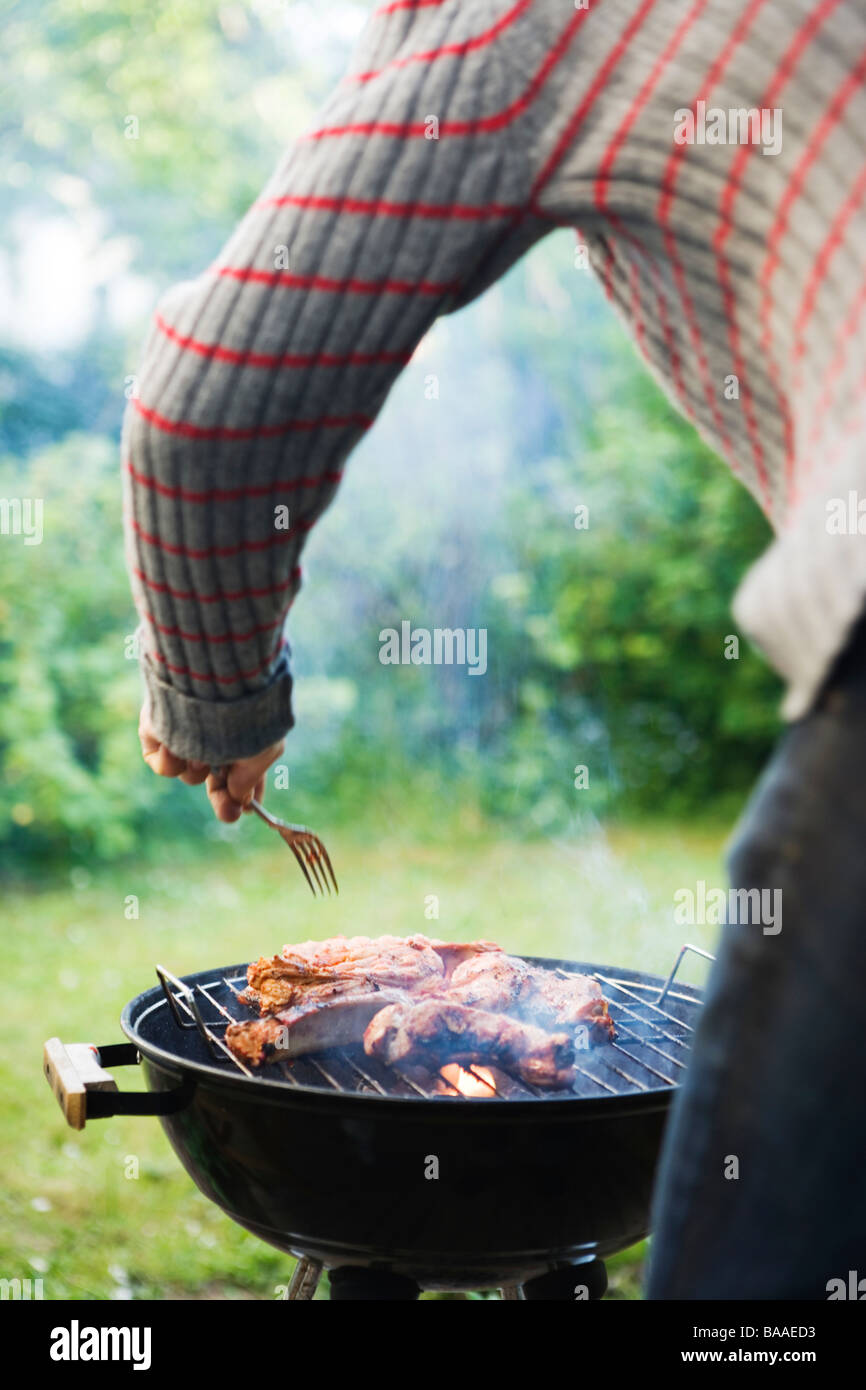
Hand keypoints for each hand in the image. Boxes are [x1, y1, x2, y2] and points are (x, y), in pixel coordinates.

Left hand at [138, 702, 284, 822]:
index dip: (246, 792)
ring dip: (197, 770)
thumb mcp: (262, 751)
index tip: (250, 811)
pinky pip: (164, 766)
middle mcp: (212, 736)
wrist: (207, 684)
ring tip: (201, 752)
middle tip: (229, 815)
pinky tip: (174, 747)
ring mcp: (184, 737)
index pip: (243, 770)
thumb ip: (250, 779)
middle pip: (214, 779)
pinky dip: (170, 762)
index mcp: (239, 734)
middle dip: (222, 799)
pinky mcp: (158, 736)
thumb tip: (238, 798)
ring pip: (190, 775)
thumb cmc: (243, 716)